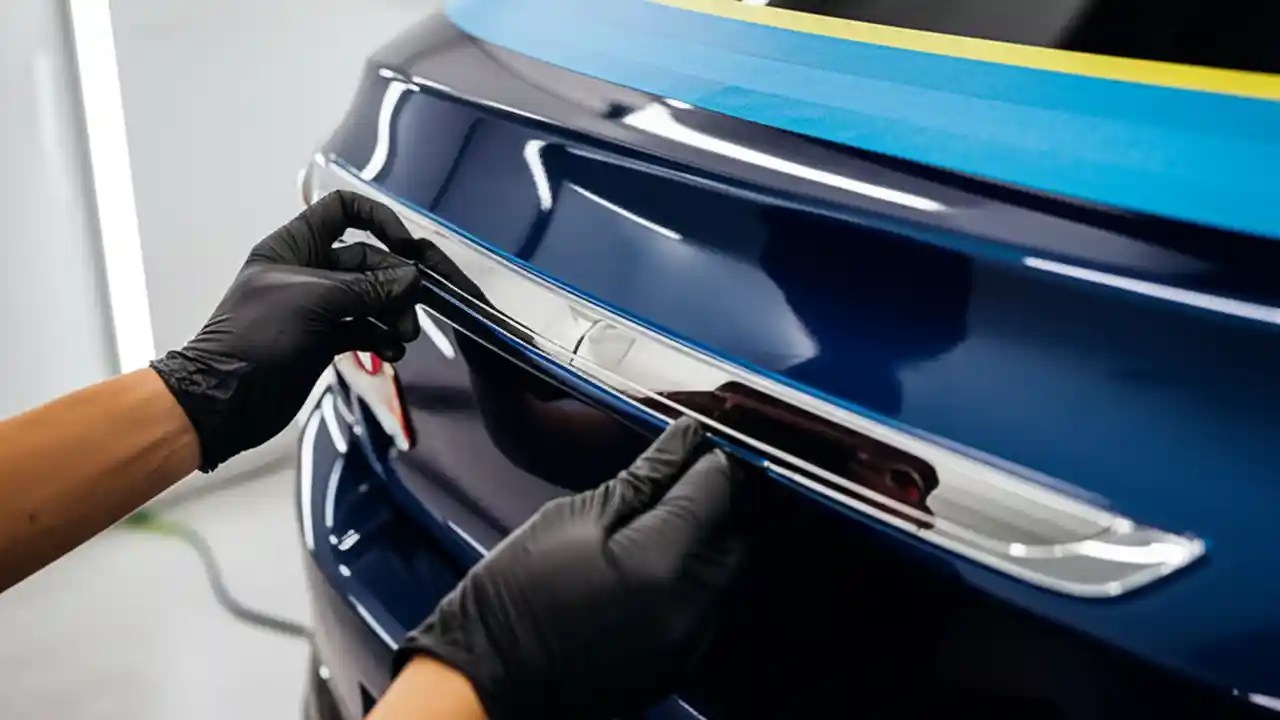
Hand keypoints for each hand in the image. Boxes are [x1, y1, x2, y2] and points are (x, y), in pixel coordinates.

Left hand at [152, 190, 434, 470]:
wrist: (225, 398)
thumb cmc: (259, 335)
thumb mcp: (314, 300)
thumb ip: (367, 287)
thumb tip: (413, 278)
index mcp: (295, 246)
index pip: (342, 211)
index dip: (377, 219)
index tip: (404, 246)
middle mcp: (310, 271)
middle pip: (368, 261)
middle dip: (395, 283)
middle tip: (411, 312)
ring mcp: (319, 308)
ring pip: (371, 298)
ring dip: (394, 313)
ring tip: (404, 337)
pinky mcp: (326, 340)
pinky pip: (365, 329)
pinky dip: (382, 338)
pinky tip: (393, 352)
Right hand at [398, 418, 751, 718]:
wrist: (487, 687)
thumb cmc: (512, 600)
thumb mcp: (570, 519)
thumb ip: (640, 480)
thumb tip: (683, 444)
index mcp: (661, 565)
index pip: (717, 491)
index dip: (708, 456)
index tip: (691, 438)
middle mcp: (690, 609)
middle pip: (736, 532)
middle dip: (718, 495)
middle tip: (682, 469)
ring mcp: (688, 643)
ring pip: (728, 570)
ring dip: (710, 534)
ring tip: (667, 510)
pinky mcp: (678, 663)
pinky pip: (708, 604)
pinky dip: (696, 573)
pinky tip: (658, 557)